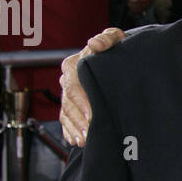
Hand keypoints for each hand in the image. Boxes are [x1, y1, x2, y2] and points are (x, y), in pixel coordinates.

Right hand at [59, 27, 125, 145]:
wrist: (115, 56)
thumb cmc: (116, 47)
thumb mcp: (115, 38)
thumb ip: (107, 39)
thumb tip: (95, 44)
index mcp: (74, 63)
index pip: (74, 84)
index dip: (82, 101)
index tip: (92, 115)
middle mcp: (67, 78)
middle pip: (69, 102)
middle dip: (78, 120)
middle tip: (89, 134)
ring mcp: (68, 93)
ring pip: (66, 113)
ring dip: (74, 128)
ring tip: (83, 142)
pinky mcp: (70, 104)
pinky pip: (65, 120)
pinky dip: (70, 131)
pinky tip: (76, 141)